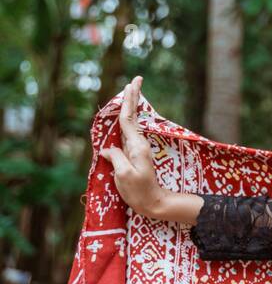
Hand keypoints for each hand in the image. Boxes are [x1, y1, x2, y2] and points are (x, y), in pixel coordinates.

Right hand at [98, 76, 164, 218]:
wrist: (154, 203)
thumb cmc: (138, 191)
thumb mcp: (124, 175)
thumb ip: (115, 158)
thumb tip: (106, 148)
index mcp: (136, 146)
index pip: (129, 119)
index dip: (128, 101)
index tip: (131, 84)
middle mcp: (138, 144)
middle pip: (134, 116)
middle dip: (134, 98)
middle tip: (136, 80)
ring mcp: (137, 149)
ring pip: (132, 123)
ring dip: (131, 107)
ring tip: (131, 92)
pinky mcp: (135, 156)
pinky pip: (129, 132)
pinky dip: (128, 121)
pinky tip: (127, 118)